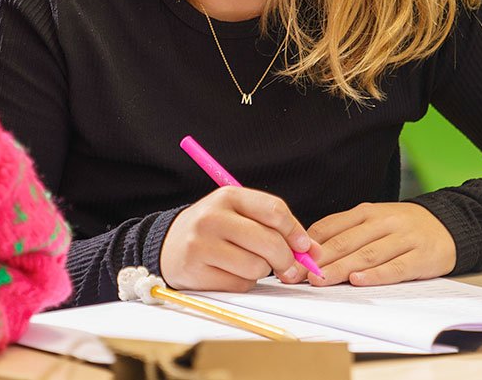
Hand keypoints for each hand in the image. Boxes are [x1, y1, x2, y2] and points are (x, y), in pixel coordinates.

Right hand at [158, 187, 317, 292]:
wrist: (169, 244)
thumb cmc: (214, 229)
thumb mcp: (239, 215)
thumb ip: (275, 227)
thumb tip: (312, 251)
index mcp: (227, 196)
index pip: (275, 211)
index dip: (296, 232)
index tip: (304, 247)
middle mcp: (213, 217)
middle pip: (269, 242)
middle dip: (286, 259)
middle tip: (288, 266)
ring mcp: (202, 245)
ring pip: (257, 267)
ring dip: (260, 271)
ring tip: (246, 263)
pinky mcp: (197, 271)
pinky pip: (240, 285)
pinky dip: (243, 283)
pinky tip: (230, 273)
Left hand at [297, 202, 455, 286]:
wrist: (448, 225)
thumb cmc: (402, 228)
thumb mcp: (373, 221)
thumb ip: (344, 232)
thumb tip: (309, 252)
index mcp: (366, 212)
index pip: (331, 226)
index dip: (308, 245)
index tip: (289, 259)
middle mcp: (383, 222)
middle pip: (345, 241)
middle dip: (318, 260)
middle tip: (298, 274)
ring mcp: (403, 238)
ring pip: (367, 254)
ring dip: (341, 268)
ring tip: (320, 280)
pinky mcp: (421, 257)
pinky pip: (396, 267)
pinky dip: (375, 275)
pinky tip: (358, 280)